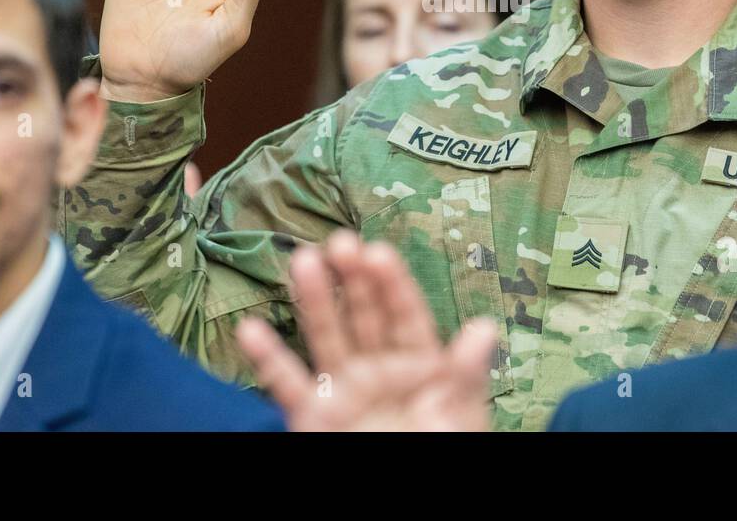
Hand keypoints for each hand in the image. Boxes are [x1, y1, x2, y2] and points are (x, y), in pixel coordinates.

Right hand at [237, 232, 495, 431]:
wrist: (406, 505)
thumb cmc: (441, 452)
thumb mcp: (458, 413)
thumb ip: (465, 373)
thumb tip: (486, 328)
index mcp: (420, 364)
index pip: (405, 314)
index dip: (392, 283)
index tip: (378, 253)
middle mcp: (379, 369)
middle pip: (363, 315)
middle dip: (351, 278)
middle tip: (341, 242)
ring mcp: (344, 389)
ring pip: (326, 336)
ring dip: (314, 300)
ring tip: (305, 261)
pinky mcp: (313, 415)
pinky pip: (286, 384)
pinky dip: (268, 358)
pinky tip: (250, 329)